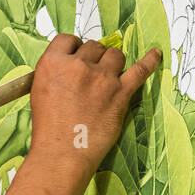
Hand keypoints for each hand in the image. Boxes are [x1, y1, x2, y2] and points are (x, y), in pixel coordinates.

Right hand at [28, 35, 160, 180]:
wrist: (61, 154)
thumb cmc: (47, 130)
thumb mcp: (38, 92)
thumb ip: (55, 74)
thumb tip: (70, 66)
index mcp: (53, 63)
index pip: (67, 39)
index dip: (74, 48)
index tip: (77, 56)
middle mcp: (78, 66)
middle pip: (94, 46)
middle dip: (94, 58)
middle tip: (92, 75)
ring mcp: (102, 78)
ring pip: (115, 54)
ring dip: (113, 63)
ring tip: (109, 78)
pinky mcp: (120, 93)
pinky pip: (140, 69)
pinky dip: (150, 61)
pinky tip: (155, 54)